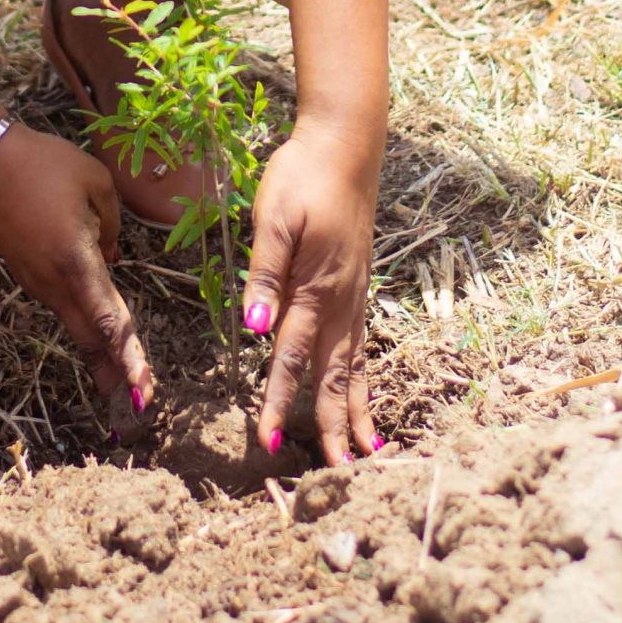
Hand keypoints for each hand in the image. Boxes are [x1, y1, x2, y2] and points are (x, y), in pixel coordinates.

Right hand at [0, 123, 154, 418]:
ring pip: (75, 324)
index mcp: (75, 260)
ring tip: (123, 382)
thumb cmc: (42, 163)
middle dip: (115, 373)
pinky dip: (84, 324)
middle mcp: (54, 281)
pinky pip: (63, 304)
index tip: (142, 390)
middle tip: (139, 407)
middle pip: (90, 337)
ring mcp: (36, 280)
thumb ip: (114, 225)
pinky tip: (102, 334)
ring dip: (100, 353)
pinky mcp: (26, 273)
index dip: (128, 357)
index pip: (109, 319)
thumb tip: (113, 257)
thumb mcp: (95, 182)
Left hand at [241, 123, 381, 465]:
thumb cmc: (302, 176)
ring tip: (365, 455)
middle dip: (332, 429)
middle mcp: (343, 302)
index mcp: (317, 288)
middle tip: (336, 477)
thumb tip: (255, 329)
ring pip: (355, 367)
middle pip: (334, 377)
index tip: (268, 444)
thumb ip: (264, 274)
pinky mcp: (358, 288)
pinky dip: (363, 380)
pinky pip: (361, 347)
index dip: (279, 403)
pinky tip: (363, 399)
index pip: (293, 358)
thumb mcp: (274, 219)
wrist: (346, 145)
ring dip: (355, 412)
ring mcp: (356, 297)